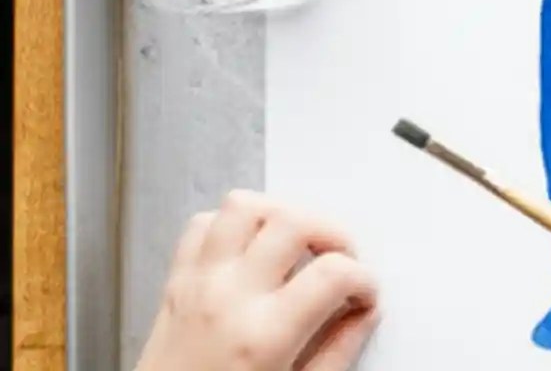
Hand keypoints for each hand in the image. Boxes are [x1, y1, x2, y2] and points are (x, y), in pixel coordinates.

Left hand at [136, 190, 379, 370]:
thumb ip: (338, 351)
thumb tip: (366, 311)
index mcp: (265, 337)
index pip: (334, 273)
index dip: (363, 279)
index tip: (363, 294)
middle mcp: (230, 298)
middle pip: (294, 221)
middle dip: (333, 233)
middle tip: (340, 259)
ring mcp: (199, 282)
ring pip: (244, 205)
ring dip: (282, 215)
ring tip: (297, 243)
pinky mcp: (177, 279)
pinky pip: (203, 223)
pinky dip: (233, 225)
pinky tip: (252, 249)